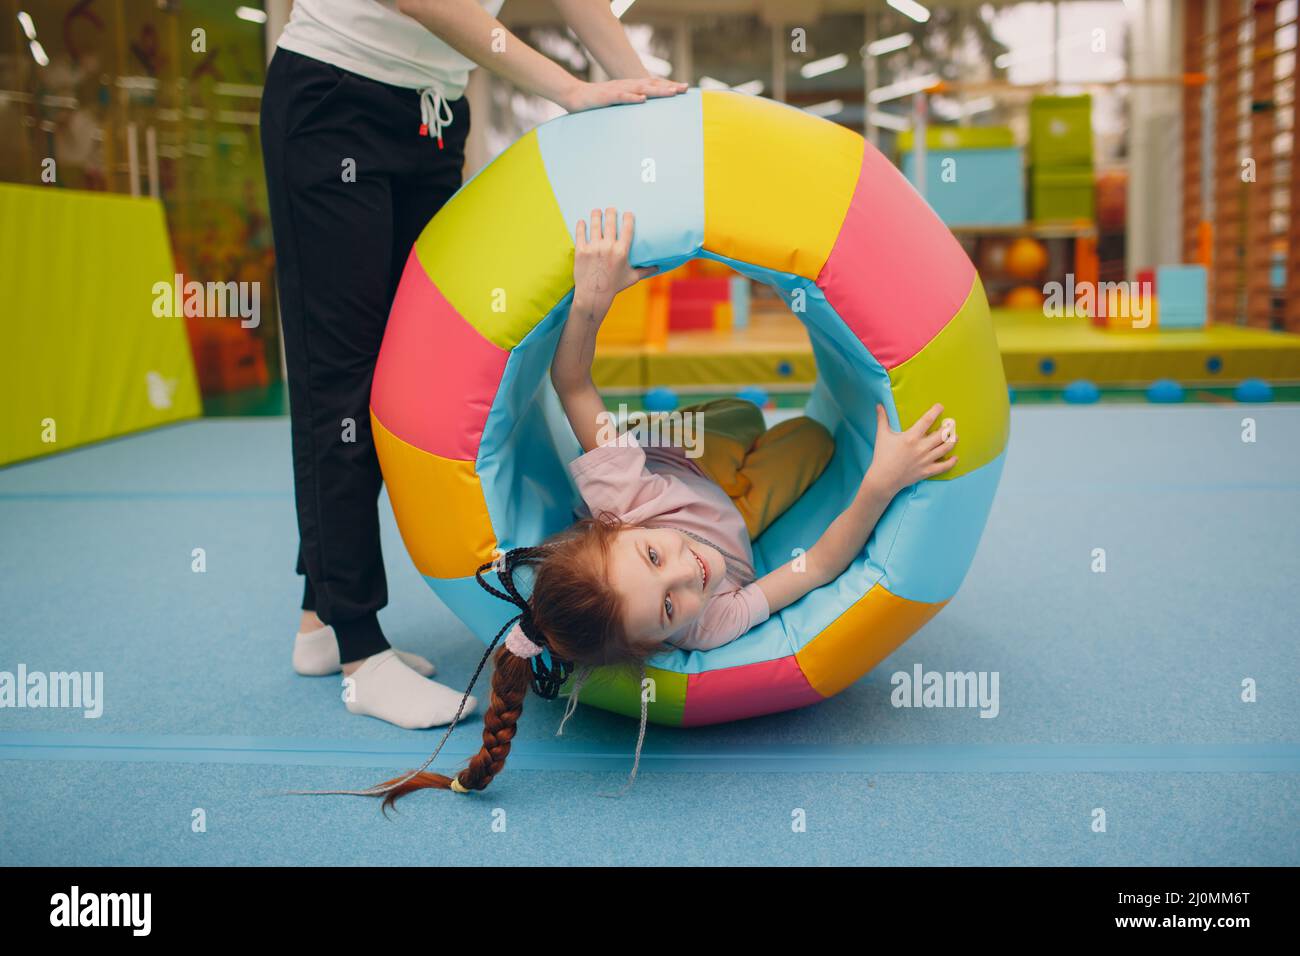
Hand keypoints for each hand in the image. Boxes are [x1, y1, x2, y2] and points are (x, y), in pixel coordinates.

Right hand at [560, 77, 687, 112]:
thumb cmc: (594, 103)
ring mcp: (617, 90)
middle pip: (651, 85)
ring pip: (640, 89)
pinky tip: (643, 99)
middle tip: (685, 89)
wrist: (572, 95)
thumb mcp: (615, 105)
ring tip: (672, 93)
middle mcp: (626, 86)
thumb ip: (628, 109)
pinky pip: (621, 97)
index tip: (684, 89)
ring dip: (657, 91)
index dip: (668, 86)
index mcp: (629, 88)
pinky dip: (632, 97)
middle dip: (669, 87)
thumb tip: (641, 118)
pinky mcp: (606, 97)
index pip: (652, 85)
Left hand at [573, 208, 657, 314]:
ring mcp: (594, 248)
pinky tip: (582, 221)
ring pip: (595, 224)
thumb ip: (645, 270)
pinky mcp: (581, 251)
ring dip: (596, 215)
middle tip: (610, 209)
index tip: (627, 213)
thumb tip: (658, 267)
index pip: (627, 228)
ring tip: (596, 211)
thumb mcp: (631, 278)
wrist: (593, 295)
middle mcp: (608, 247)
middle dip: (611, 212)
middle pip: (610, 222)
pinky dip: (581, 225)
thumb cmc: (614, 286)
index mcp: (622, 251)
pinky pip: (580, 233)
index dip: (628, 217)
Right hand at [866, 403, 957, 493]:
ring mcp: (926, 460)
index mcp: (911, 437)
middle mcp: (921, 448)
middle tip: (951, 424)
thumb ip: (882, 419)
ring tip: (955, 437)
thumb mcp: (882, 435)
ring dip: (952, 441)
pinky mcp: (927, 471)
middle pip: (941, 435)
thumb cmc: (882, 456)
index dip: (935, 411)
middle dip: (948, 428)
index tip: (940, 406)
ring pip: (945, 449)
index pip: (927, 420)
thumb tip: (879, 405)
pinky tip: (954, 457)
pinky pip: (944, 466)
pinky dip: (951, 462)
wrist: (883, 479)